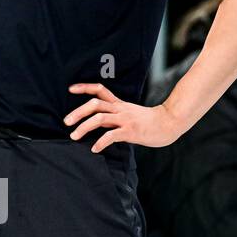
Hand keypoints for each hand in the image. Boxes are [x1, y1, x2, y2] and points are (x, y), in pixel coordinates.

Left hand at [64, 83, 184, 151]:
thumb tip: (99, 122)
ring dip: (84, 127)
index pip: (100, 90)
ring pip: (100, 118)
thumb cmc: (149, 121)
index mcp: (119, 104)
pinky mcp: (131, 131)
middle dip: (78, 112)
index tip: (70, 89)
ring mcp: (125, 120)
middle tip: (66, 122)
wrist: (170, 123)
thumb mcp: (130, 113)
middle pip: (95, 104)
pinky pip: (112, 135)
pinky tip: (94, 149)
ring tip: (74, 136)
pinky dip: (100, 142)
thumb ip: (115, 115)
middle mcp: (120, 109)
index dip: (85, 88)